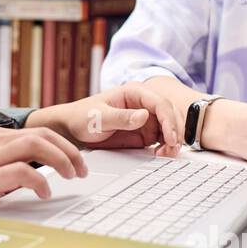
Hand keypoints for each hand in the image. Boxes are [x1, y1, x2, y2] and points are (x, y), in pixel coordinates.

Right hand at [0, 124, 88, 218]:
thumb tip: (15, 180)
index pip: (33, 132)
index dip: (59, 145)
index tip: (72, 159)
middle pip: (43, 135)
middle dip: (69, 150)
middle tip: (82, 167)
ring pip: (38, 146)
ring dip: (62, 160)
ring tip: (73, 175)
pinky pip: (22, 172)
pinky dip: (40, 180)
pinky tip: (46, 191)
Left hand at [25, 82, 181, 155]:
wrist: (72, 129)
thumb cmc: (82, 117)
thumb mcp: (99, 118)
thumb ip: (121, 117)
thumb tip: (144, 115)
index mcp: (134, 92)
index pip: (160, 103)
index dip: (169, 120)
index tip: (170, 137)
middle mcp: (143, 104)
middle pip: (169, 115)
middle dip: (174, 132)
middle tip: (172, 149)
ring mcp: (145, 119)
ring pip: (168, 128)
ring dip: (172, 141)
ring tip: (167, 154)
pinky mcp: (144, 132)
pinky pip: (161, 139)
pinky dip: (165, 147)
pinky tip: (161, 154)